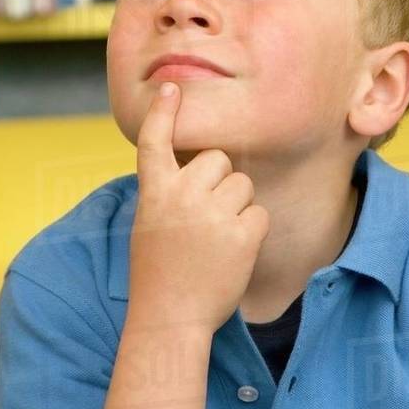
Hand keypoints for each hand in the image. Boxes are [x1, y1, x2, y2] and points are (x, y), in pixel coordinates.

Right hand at [127, 83, 269, 335]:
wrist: (169, 319)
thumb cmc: (159, 272)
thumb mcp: (150, 222)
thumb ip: (169, 192)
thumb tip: (200, 165)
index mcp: (155, 192)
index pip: (156, 142)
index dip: (163, 113)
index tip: (172, 89)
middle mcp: (183, 196)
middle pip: (217, 160)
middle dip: (219, 182)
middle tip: (205, 216)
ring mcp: (213, 214)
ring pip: (242, 184)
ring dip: (237, 206)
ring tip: (217, 239)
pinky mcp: (241, 235)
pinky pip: (258, 213)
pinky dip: (251, 231)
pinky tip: (232, 252)